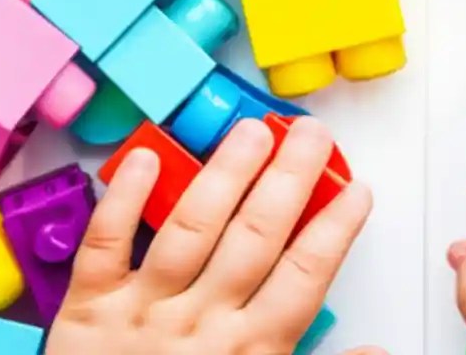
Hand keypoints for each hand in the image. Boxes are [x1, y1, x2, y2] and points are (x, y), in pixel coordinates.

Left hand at [47, 117, 382, 354]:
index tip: (356, 190)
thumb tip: (378, 351)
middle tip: (310, 134)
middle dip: (289, 180)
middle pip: (255, 239)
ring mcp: (143, 312)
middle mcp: (202, 325)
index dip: (334, 229)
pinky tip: (144, 158)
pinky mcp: (88, 309)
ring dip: (225, 174)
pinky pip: (105, 245)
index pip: (305, 277)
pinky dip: (123, 200)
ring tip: (252, 132)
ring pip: (191, 229)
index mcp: (252, 353)